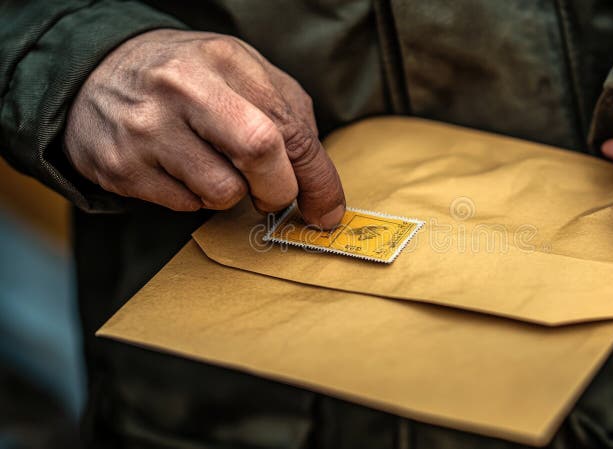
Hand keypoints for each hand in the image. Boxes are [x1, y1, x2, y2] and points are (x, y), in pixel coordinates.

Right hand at [65, 29, 344, 227]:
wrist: (96, 74)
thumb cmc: (188, 80)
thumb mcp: (240, 74)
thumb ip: (287, 115)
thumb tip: (321, 187)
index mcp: (224, 59)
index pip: (288, 126)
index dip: (317, 178)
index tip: (327, 209)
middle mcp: (183, 88)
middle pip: (259, 152)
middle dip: (278, 189)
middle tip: (270, 193)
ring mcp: (148, 127)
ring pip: (221, 193)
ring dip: (230, 195)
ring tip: (211, 167)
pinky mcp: (122, 166)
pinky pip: (184, 206)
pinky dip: (194, 198)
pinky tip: (178, 169)